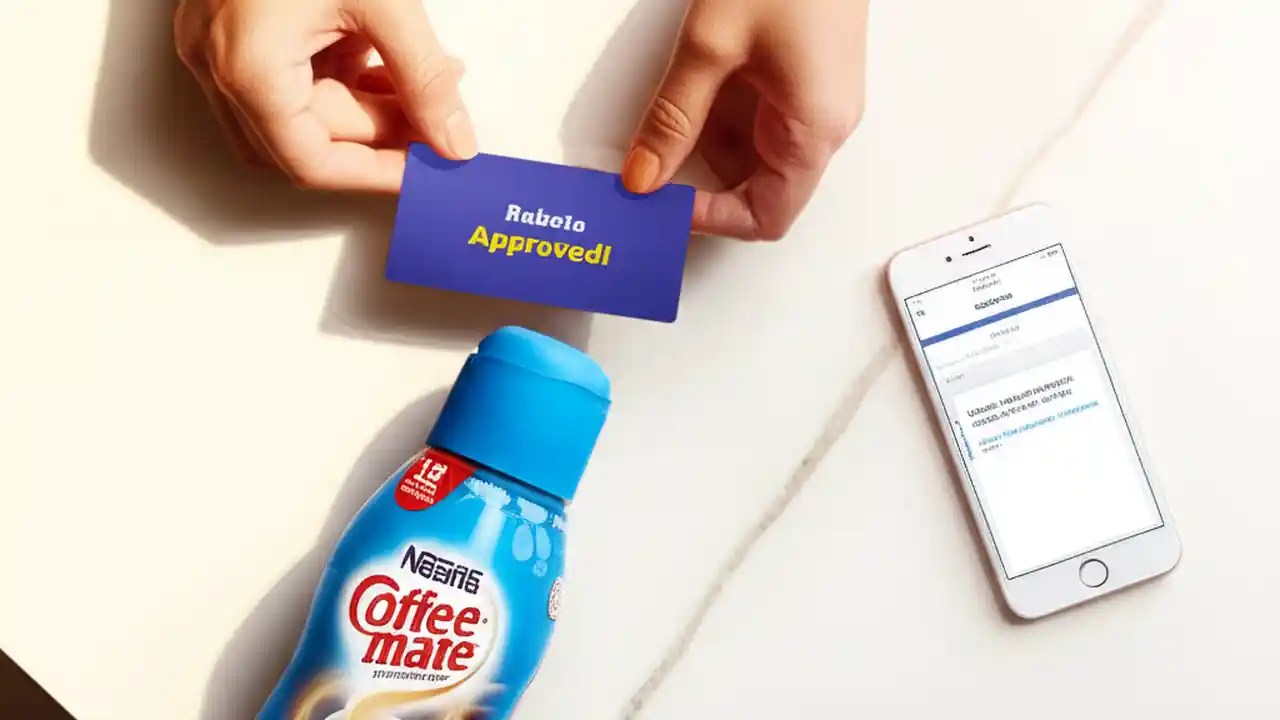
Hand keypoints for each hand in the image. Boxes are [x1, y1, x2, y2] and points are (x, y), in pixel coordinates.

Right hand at [175, 0, 475, 191]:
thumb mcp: (385, 1)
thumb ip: (426, 78)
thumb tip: (456, 140)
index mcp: (248, 67)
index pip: (312, 162)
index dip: (377, 173)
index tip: (428, 169)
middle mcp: (218, 64)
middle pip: (305, 140)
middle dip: (379, 133)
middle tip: (439, 121)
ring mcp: (216, 43)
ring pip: (297, 111)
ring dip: (364, 105)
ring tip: (429, 80)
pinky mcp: (229, 21)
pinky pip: (287, 73)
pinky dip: (341, 73)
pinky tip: (391, 54)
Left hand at [622, 0, 867, 239]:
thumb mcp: (711, 46)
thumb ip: (673, 118)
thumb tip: (643, 176)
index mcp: (813, 130)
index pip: (765, 217)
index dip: (711, 219)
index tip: (663, 202)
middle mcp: (828, 124)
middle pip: (764, 191)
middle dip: (705, 183)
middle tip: (653, 169)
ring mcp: (822, 101)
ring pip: (761, 156)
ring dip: (711, 146)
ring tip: (671, 114)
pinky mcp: (811, 77)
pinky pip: (766, 121)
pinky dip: (725, 116)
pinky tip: (699, 85)